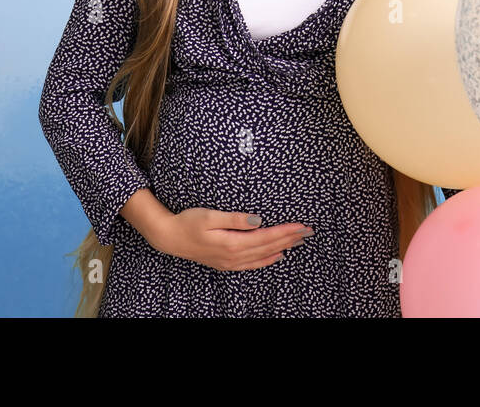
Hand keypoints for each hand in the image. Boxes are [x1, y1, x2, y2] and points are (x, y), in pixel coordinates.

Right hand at [153, 208, 314, 271]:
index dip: (286, 231)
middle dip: (290, 238)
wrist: (170, 238)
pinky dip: (268, 260)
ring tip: (299, 241)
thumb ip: (234, 218)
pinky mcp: (227, 263)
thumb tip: (257, 220)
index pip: (266, 236)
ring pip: (264, 256)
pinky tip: (278, 256)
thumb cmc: (188, 222)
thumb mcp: (210, 215)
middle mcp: (234, 255)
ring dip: (283, 248)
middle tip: (309, 231)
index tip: (301, 225)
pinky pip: (253, 264)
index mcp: (232, 243)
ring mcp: (231, 262)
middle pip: (269, 247)